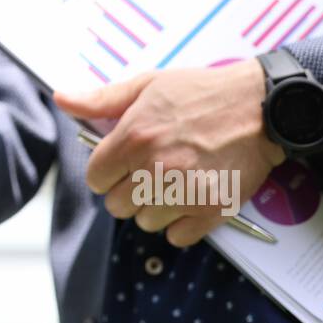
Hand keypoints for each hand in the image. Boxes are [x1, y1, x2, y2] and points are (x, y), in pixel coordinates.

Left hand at [54, 59, 283, 246]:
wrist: (262, 107)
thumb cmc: (201, 93)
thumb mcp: (147, 85)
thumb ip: (100, 100)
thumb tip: (61, 99)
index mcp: (133, 138)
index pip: (94, 179)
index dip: (106, 171)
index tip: (122, 164)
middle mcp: (155, 169)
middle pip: (116, 206)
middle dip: (128, 190)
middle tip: (151, 170)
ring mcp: (184, 192)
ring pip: (145, 223)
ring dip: (155, 207)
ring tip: (175, 181)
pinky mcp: (212, 210)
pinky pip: (178, 236)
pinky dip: (182, 223)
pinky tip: (192, 197)